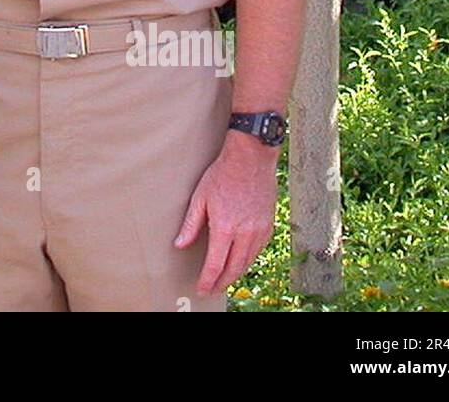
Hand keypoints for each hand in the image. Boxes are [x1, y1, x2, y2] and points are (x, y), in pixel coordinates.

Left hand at [173, 131, 279, 296]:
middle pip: (233, 268)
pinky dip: (247, 260)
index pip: (215, 264)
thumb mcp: (199, 197)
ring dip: (235, 274)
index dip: (207, 280)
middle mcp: (244, 233)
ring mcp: (259, 230)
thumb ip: (191, 225)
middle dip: (221, 283)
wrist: (250, 159)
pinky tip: (239, 262)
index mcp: (225, 228)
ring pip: (247, 262)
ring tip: (223, 280)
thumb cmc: (222, 174)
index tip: (201, 288)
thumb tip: (179, 245)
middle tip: (211, 289)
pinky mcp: (268, 226)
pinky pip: (257, 251)